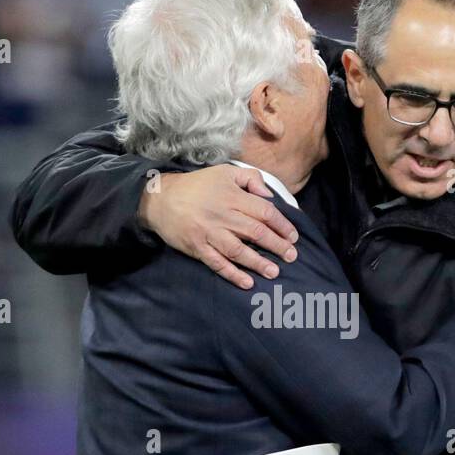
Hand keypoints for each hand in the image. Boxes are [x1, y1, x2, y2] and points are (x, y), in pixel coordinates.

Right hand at [137, 165, 299, 288]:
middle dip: (277, 246)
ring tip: (274, 272)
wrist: (160, 199)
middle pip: (255, 232)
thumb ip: (251, 179)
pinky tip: (247, 283)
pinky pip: (217, 264)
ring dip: (258, 263)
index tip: (294, 236)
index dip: (282, 225)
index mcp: (232, 196)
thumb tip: (269, 196)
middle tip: (292, 256)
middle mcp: (222, 216)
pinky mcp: (197, 248)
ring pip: (238, 251)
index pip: (264, 212)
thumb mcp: (225, 172)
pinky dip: (233, 274)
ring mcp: (209, 234)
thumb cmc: (197, 186)